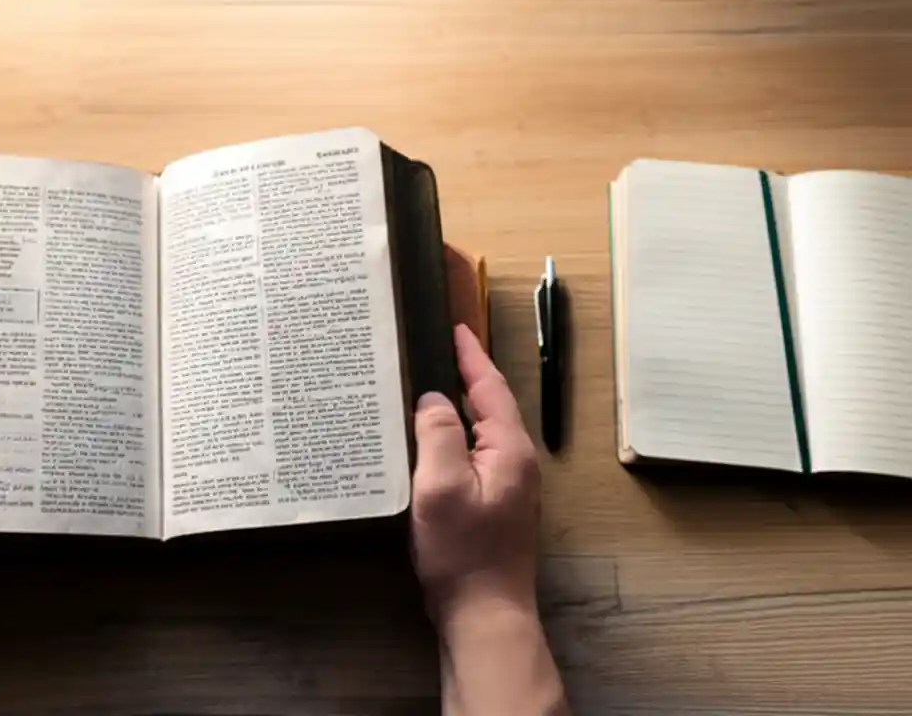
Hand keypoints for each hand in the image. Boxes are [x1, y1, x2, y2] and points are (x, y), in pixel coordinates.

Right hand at [412, 324, 540, 622]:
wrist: (485, 613)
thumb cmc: (462, 552)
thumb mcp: (441, 486)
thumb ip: (438, 435)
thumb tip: (432, 399)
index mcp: (509, 449)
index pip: (491, 387)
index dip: (471, 356)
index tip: (455, 327)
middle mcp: (516, 462)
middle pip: (489, 406)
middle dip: (464, 375)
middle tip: (433, 349)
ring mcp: (509, 485)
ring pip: (481, 431)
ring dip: (456, 407)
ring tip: (425, 385)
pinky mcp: (495, 505)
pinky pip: (474, 455)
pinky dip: (453, 437)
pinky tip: (428, 440)